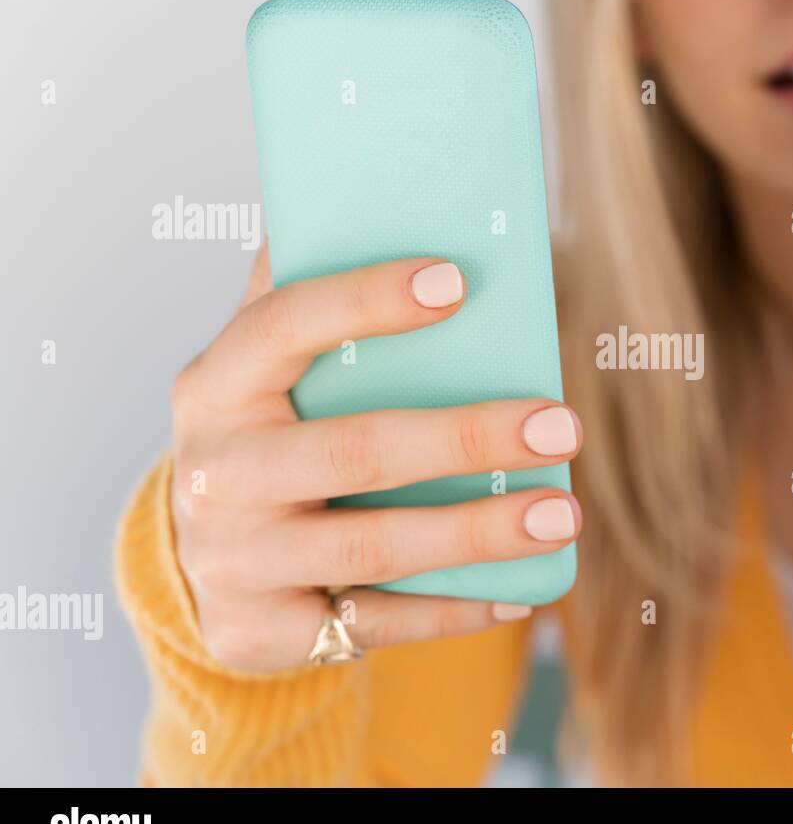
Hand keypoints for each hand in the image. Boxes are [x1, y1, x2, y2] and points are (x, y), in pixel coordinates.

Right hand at [169, 246, 582, 672]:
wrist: (198, 567)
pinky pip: (376, 622)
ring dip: (480, 533)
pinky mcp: (263, 630)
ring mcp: (234, 559)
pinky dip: (456, 610)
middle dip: (468, 436)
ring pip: (375, 546)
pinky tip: (523, 591)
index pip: (285, 326)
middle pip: (354, 450)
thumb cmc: (263, 439)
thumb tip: (359, 192)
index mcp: (215, 385)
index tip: (456, 281)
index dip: (367, 300)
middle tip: (562, 425)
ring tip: (562, 515)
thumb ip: (297, 295)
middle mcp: (214, 472)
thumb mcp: (259, 372)